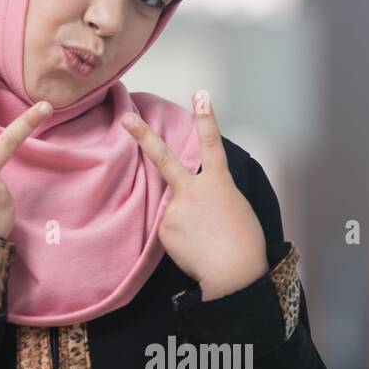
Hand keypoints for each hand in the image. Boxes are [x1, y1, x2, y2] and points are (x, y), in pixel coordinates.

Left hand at [121, 90, 268, 300]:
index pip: (212, 144)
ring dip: (186, 225)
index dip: (206, 118)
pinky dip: (180, 239)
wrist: (233, 273)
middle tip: (125, 117)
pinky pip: (169, 230)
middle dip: (142, 135)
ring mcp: (175, 208)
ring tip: (205, 242)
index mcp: (219, 184)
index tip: (200, 94)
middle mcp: (193, 190)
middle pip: (163, 158)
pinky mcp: (164, 228)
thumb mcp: (236, 209)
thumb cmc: (243, 244)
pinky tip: (195, 249)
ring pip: (173, 211)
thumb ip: (211, 195)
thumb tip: (192, 199)